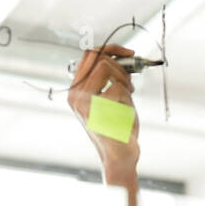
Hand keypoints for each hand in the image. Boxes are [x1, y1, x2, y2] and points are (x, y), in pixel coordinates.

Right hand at [67, 43, 140, 175]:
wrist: (119, 156)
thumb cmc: (118, 128)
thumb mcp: (111, 99)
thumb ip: (109, 79)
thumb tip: (122, 55)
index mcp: (76, 91)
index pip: (89, 56)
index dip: (111, 49)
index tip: (128, 54)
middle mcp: (75, 95)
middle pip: (97, 57)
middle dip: (120, 65)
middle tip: (130, 81)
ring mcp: (83, 102)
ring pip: (106, 68)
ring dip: (124, 80)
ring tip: (128, 97)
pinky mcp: (94, 109)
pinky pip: (117, 88)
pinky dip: (128, 98)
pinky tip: (125, 112)